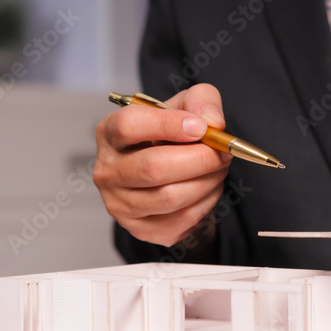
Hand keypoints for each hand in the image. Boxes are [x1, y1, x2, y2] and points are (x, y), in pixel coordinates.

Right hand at [93, 83, 230, 246]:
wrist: (167, 176)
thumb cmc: (171, 137)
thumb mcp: (185, 106)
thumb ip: (201, 100)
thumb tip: (211, 121)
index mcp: (109, 133)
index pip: (129, 126)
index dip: (168, 125)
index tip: (201, 127)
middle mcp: (108, 171)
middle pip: (153, 168)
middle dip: (199, 159)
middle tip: (222, 153)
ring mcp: (121, 204)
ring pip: (170, 197)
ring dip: (207, 181)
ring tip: (218, 168)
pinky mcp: (141, 229)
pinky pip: (182, 218)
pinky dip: (206, 201)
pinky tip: (208, 187)